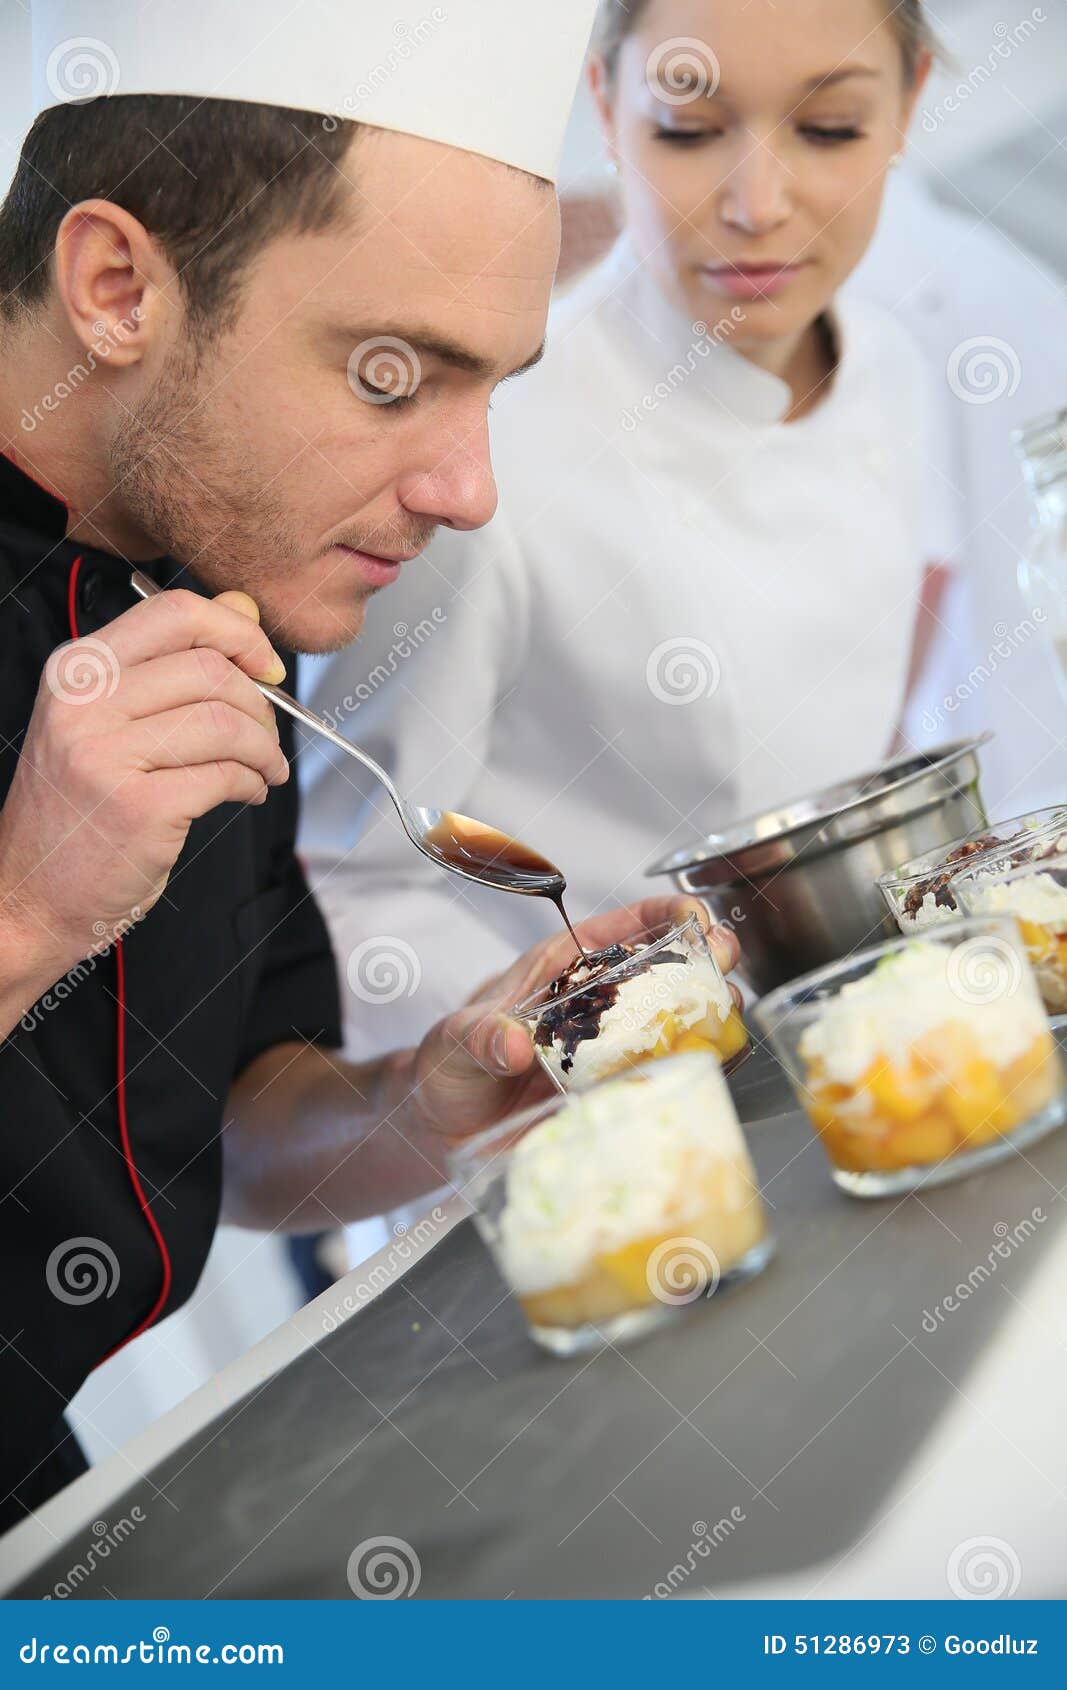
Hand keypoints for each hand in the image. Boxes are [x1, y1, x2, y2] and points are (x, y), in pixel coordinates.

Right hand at [0, 587, 288, 993]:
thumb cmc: (78, 808)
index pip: (175, 612)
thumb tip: (244, 610)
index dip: (238, 633)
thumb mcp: (109, 720)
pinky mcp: (138, 807)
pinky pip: (225, 775)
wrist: (30, 893)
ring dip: (263, 749)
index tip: (268, 665)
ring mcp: (106, 755)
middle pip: (211, 669)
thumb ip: (174, 663)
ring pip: (225, 723)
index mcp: (76, 670)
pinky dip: (252, 783)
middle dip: (259, 703)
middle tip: (266, 735)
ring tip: (263, 770)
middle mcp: (83, 703)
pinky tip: (246, 793)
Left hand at [410, 895, 741, 1139]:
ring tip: (726, 1019)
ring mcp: (615, 1050)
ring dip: (713, 1013)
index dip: (666, 914)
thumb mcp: (455, 1044)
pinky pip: (670, 1075)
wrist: (443, 1130)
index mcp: (565, 967)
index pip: (625, 925)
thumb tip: (510, 1044)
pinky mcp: (620, 1094)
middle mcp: (600, 1003)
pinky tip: (713, 1071)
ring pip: (681, 1019)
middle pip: (669, 967)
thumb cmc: (446, 1068)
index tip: (695, 919)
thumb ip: (479, 1038)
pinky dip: (699, 1070)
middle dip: (706, 959)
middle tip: (722, 968)